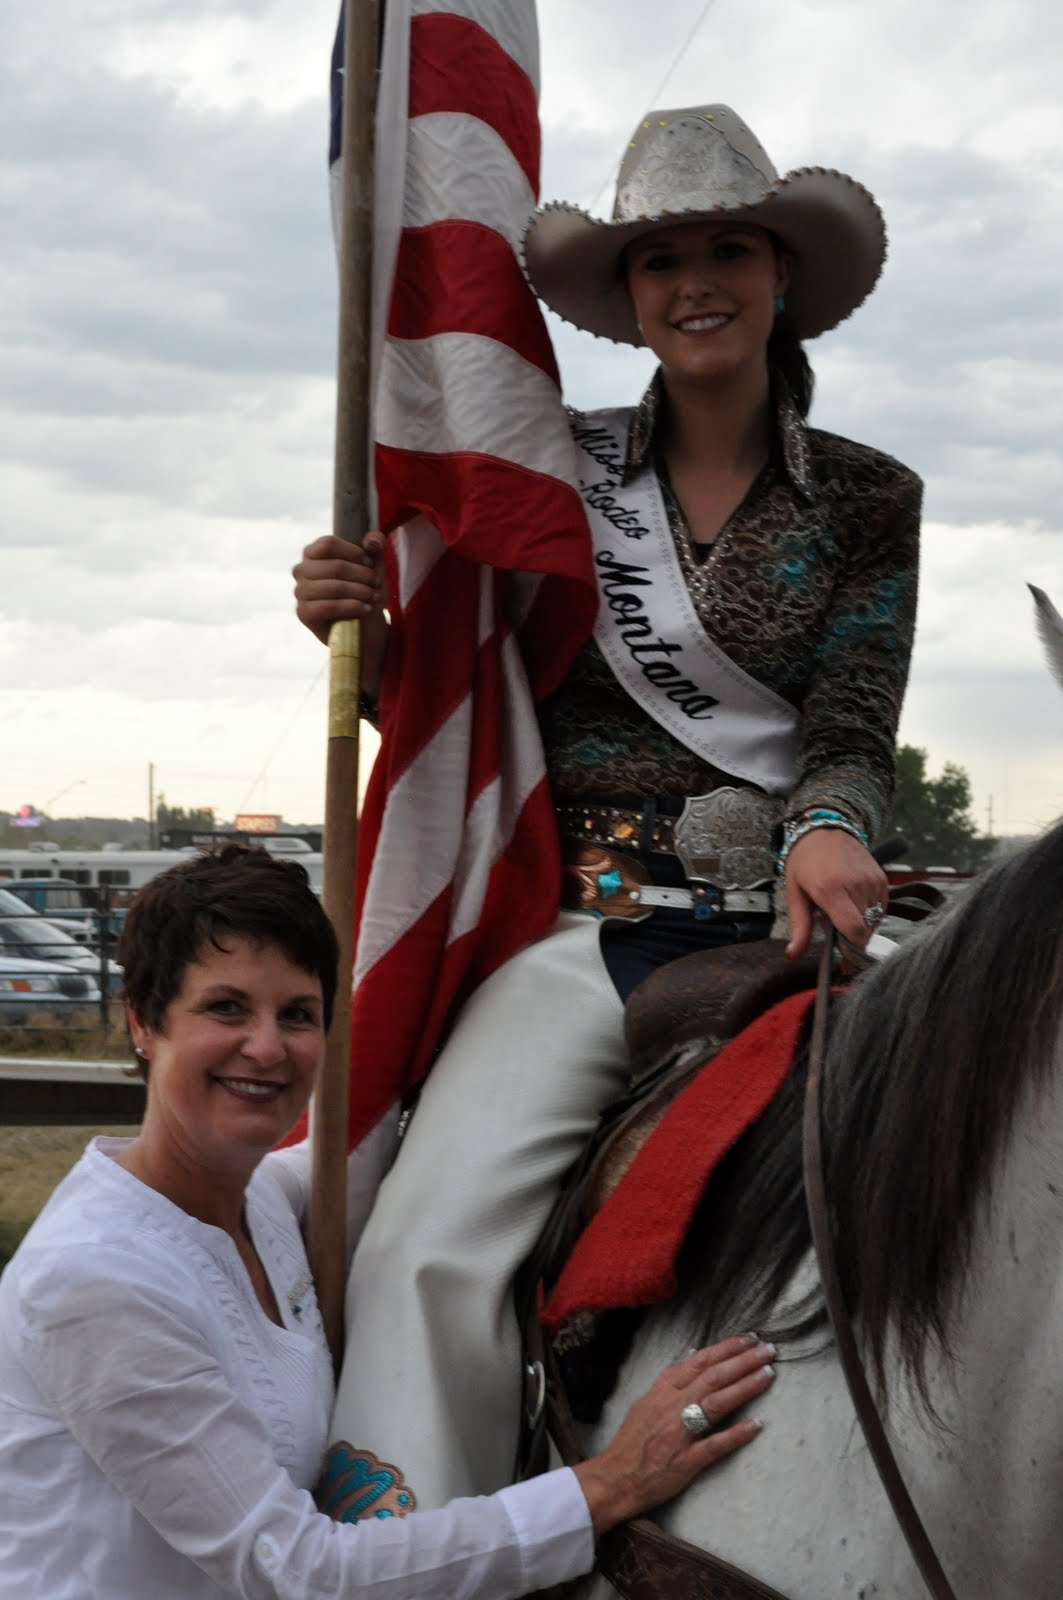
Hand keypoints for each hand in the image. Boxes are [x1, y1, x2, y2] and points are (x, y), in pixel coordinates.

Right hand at [293, 532, 385, 646]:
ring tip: (375, 598)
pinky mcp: (303, 613)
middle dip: (363, 576)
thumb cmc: (364, 591)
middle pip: (335, 566)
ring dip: (360, 592)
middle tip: (377, 584)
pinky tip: (366, 609)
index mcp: (312, 553)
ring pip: (333, 586)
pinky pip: (328, 607)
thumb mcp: (373, 565)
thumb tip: (373, 540)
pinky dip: (352, 607)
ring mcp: (300, 592)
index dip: (354, 552)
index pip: (328, 544)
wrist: (363, 627)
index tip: (370, 564)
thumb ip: (374, 546)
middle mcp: (301, 570)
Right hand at [572, 1336, 774, 1536]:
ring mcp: (679, 1434)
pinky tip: (756, 1425)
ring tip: (768, 1375)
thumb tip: (695, 1355)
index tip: (750, 1338)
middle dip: (743, 1361)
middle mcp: (671, 1407)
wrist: (614, 1478)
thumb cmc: (632, 1441)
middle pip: (712, 1377)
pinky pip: (713, 1445)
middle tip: (769, 1350)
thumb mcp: (647, 1402)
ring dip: (744, 1388)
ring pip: (715, 1404)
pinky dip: (735, 1434)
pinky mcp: (685, 1462)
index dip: (726, 1348)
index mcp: (663, 1390)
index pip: (699, 1361)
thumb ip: (672, 1380)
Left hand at [783, 828, 887, 958]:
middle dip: (850, 937)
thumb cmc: (805, 861)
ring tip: (841, 908)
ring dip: (859, 924)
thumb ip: (799, 926)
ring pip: (873, 921)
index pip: (854, 930)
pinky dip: (869, 912)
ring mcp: (872, 881)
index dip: (853, 950)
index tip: (846, 961)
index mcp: (830, 889)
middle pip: (863, 930)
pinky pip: (880, 908)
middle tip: (832, 926)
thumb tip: (793, 955)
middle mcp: (855, 885)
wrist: (826, 829)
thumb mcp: (795, 893)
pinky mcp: (883, 879)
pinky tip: (853, 901)